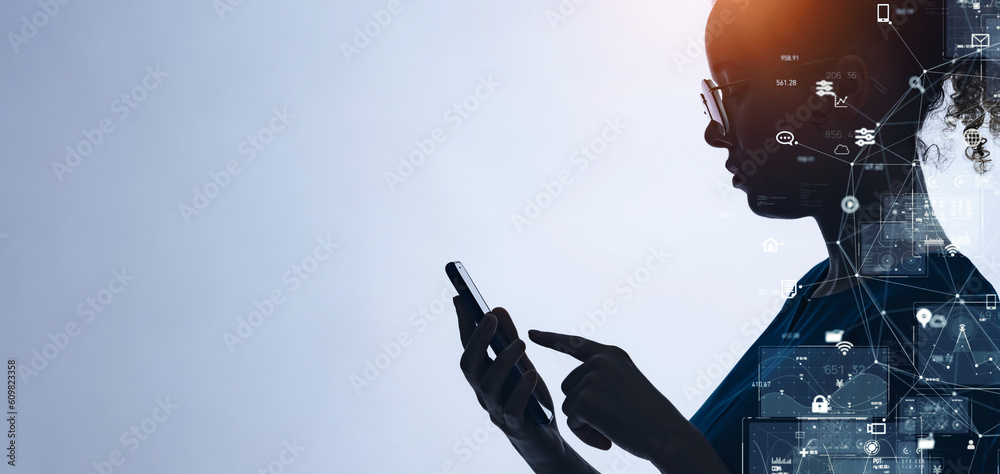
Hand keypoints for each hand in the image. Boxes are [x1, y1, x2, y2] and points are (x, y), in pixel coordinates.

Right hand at [455, 297, 579, 470]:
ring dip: (503, 362)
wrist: (544, 440)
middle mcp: (483, 392)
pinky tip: (532, 375)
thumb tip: (496, 310)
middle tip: (491, 317)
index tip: (461, 297)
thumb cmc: (529, 399)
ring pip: (489, 386)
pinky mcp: (516, 426)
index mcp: (483, 376)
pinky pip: (513, 409)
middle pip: (470, 365)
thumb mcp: (521, 365)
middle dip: (478, 339)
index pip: (468, 347)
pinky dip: (521, 390)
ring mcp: (497, 410)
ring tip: (520, 344)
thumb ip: (509, 340)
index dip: (464, 323)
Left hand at [528, 330, 729, 473]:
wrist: (668, 436)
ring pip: (569, 406)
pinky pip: (572, 422)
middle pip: (569, 387)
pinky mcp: (584, 399)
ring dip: (586, 424)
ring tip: (614, 428)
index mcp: (612, 354)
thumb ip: (603, 378)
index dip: (550, 339)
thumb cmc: (651, 418)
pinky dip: (586, 435)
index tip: (531, 333)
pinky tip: (608, 438)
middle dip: (584, 409)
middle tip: (614, 421)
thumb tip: (574, 390)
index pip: (574, 343)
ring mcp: (591, 378)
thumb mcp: (628, 384)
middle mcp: (600, 360)